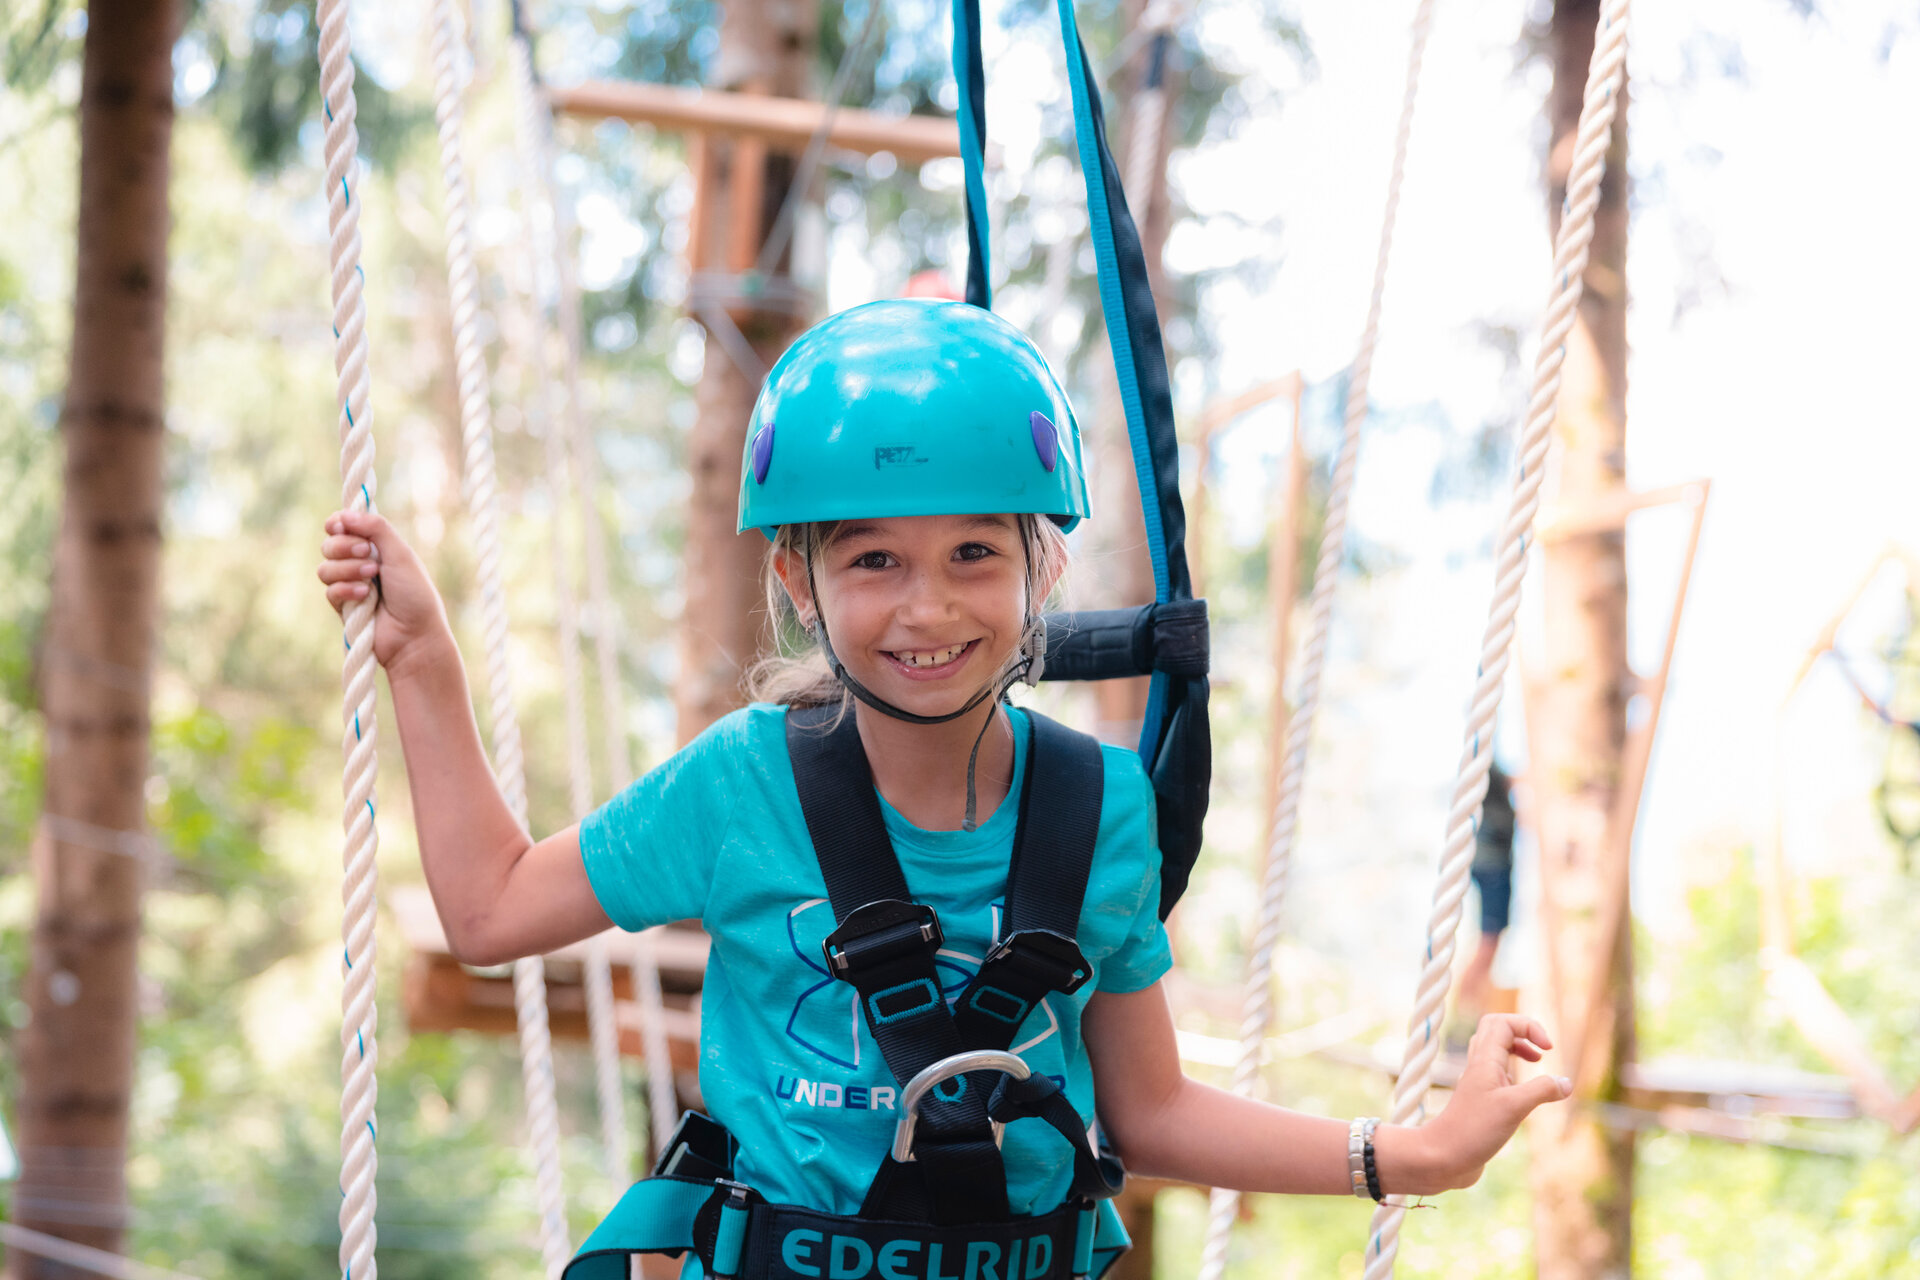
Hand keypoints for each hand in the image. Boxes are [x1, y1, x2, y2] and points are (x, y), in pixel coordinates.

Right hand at [317, 509, 451, 675]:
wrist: (414, 635)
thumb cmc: (414, 594)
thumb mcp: (400, 554)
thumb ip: (376, 529)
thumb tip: (345, 514)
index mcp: (376, 546)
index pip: (344, 526)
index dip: (338, 523)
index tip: (342, 525)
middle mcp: (360, 562)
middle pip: (329, 544)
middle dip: (344, 546)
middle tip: (368, 554)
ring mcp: (350, 584)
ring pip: (325, 568)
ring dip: (347, 569)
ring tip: (371, 577)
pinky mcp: (344, 607)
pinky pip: (330, 591)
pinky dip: (346, 590)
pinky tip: (364, 596)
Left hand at [1420, 1014, 1570, 1190]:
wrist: (1443, 1158)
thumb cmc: (1473, 1130)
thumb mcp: (1514, 1108)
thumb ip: (1542, 1091)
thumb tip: (1567, 1082)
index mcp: (1484, 1060)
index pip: (1503, 1023)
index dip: (1529, 1026)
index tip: (1548, 1049)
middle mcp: (1479, 1067)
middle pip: (1496, 1029)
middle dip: (1522, 1031)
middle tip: (1542, 1049)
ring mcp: (1479, 1084)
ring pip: (1495, 1051)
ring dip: (1517, 1049)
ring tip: (1538, 1061)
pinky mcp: (1481, 1102)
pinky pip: (1497, 1075)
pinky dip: (1514, 1073)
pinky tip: (1526, 1093)